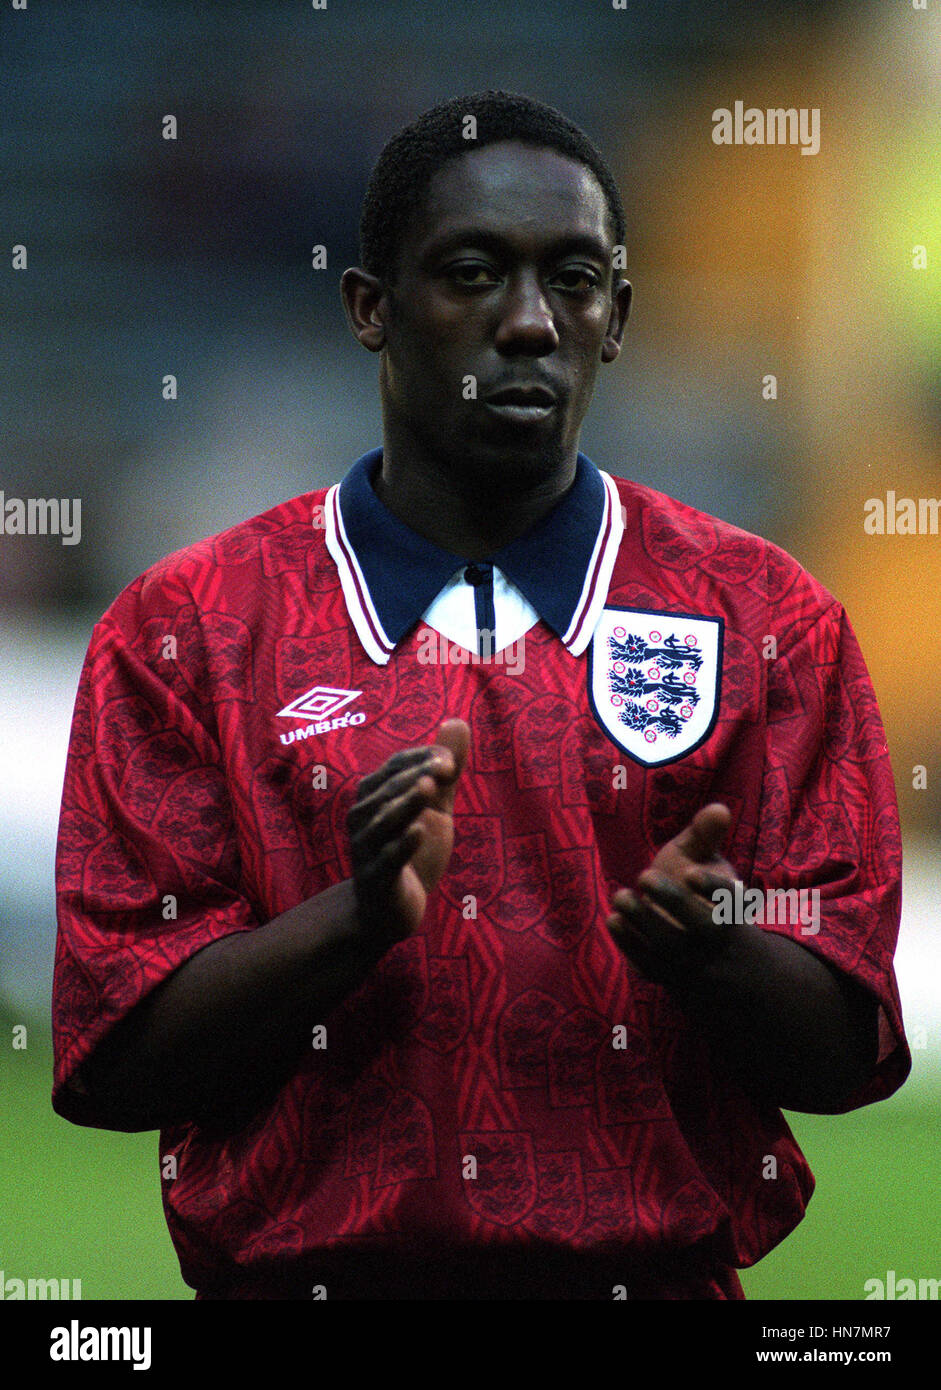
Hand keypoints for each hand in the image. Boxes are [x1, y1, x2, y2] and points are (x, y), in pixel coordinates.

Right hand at [347, 719, 469, 947]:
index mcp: (373, 797)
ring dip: (406, 804)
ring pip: (383, 823)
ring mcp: (366, 851)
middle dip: (415, 776)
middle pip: (387, 791)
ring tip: (428, 787)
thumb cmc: (408, 851)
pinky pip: (387, 860)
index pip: (394, 768)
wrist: (390, 911)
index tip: (449, 759)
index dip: (420, 759)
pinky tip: (419, 831)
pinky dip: (401, 845)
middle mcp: (363, 820)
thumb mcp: (433, 808)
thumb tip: (458, 720)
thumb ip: (444, 770)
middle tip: (445, 767)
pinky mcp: (376, 881)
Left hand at [607, 803, 738, 985]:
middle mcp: (716, 936)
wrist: (696, 940)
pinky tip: (614, 919)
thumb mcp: (702, 857)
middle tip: (644, 875)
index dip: (713, 887)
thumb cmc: (696, 886)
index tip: (691, 873)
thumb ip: (705, 834)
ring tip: (620, 895)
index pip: (731, 899)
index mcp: (732, 905)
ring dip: (644, 922)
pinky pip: (650, 965)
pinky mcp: (667, 974)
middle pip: (702, 926)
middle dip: (673, 900)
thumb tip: (719, 808)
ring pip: (673, 947)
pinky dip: (630, 944)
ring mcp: (693, 960)